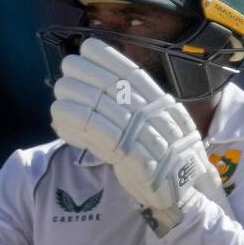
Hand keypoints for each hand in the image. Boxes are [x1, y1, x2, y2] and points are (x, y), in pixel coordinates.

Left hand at [50, 38, 210, 227]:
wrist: (183, 197)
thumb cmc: (163, 163)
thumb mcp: (153, 129)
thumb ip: (131, 110)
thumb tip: (99, 89)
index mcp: (162, 106)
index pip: (133, 73)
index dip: (108, 57)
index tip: (86, 48)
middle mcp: (156, 117)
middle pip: (112, 85)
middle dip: (84, 75)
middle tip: (66, 74)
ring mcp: (147, 137)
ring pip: (101, 106)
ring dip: (74, 99)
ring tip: (60, 101)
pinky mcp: (134, 159)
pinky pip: (98, 133)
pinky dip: (75, 124)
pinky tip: (60, 123)